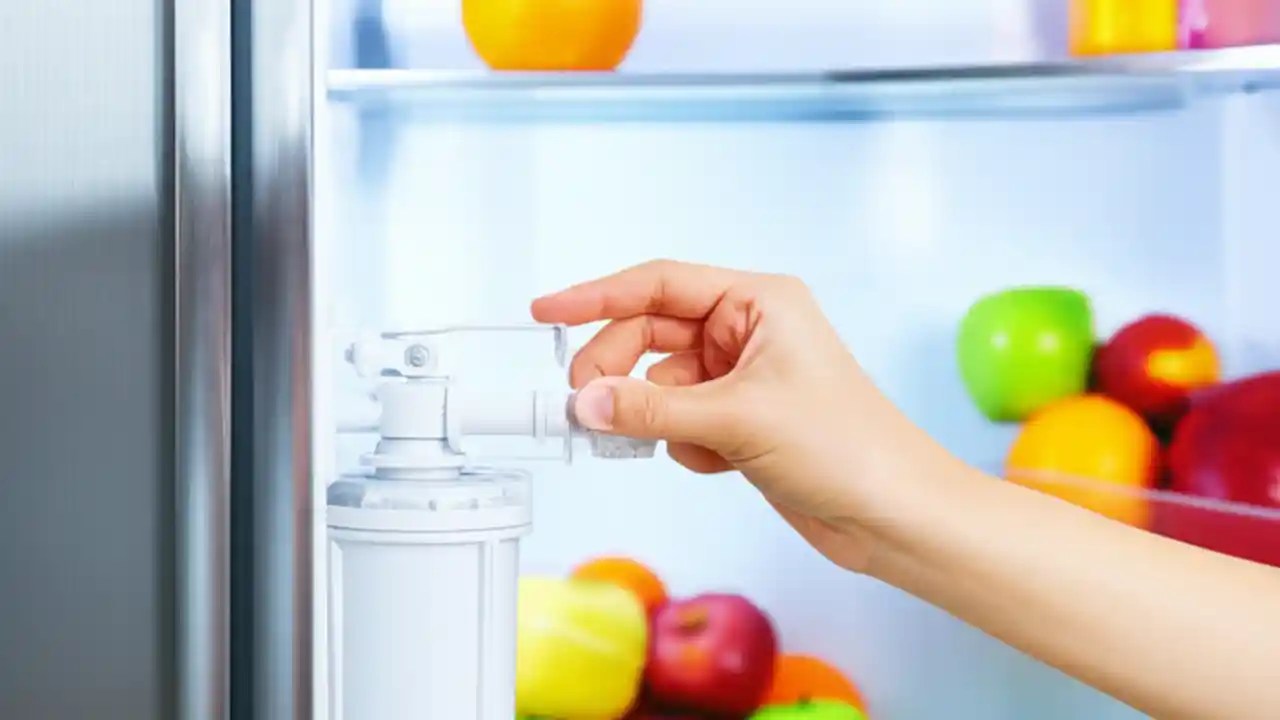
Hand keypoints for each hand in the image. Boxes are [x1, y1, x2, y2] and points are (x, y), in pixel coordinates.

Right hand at [531, 260, 959, 571]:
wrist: (892, 514)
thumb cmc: (848, 446)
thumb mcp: (738, 420)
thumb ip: (652, 408)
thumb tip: (588, 401)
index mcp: (759, 302)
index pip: (660, 284)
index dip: (597, 296)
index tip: (547, 311)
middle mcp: (749, 331)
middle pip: (651, 335)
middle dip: (618, 371)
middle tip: (586, 405)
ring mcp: (743, 377)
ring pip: (661, 384)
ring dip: (654, 416)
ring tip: (666, 443)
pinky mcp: (740, 420)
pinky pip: (679, 420)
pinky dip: (683, 443)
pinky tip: (719, 462)